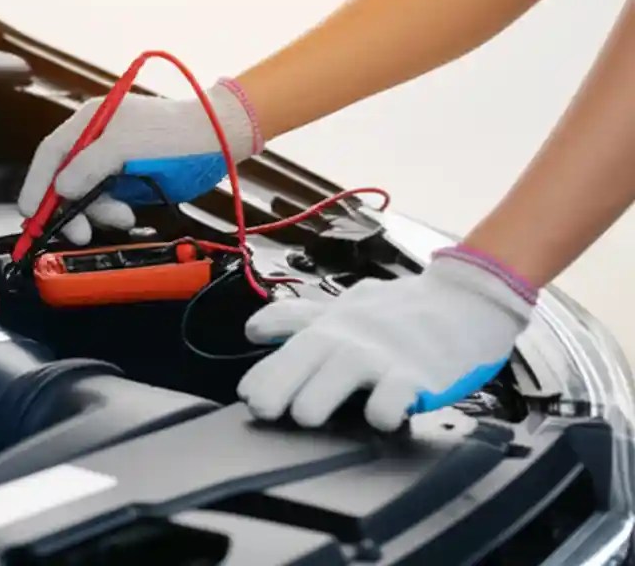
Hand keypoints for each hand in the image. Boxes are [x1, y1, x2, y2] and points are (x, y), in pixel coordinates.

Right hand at [16, 81, 261, 244]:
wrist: (220, 140)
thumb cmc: (177, 134)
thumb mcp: (126, 146)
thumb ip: (88, 166)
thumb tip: (59, 189)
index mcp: (90, 122)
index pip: (51, 153)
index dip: (36, 183)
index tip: (29, 213)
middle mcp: (96, 141)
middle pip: (64, 179)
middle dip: (68, 207)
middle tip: (77, 233)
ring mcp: (113, 162)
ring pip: (86, 196)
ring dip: (98, 213)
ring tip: (122, 218)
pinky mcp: (129, 180)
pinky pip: (108, 202)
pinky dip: (112, 213)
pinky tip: (129, 215)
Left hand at [236, 246, 535, 431]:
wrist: (468, 297)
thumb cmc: (402, 311)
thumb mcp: (344, 309)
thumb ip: (299, 320)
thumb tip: (252, 328)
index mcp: (334, 325)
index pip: (291, 345)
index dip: (267, 370)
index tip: (246, 393)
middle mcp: (355, 337)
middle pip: (311, 354)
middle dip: (282, 381)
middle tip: (264, 408)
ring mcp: (389, 353)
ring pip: (349, 369)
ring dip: (324, 392)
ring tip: (306, 416)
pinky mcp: (425, 370)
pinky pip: (404, 389)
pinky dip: (390, 404)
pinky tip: (378, 419)